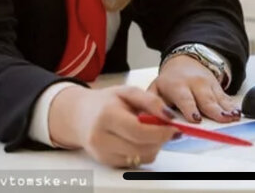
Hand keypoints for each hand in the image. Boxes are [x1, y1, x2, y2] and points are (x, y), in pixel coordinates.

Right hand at [47, 85, 180, 167]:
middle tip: (166, 129)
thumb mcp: (128, 92)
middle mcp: (101, 138)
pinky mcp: (106, 162)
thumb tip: (169, 116)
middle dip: (160, 139)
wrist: (80, 116)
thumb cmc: (105, 102)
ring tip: (150, 132)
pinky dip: (143, 152)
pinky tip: (138, 140)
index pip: (139, 132)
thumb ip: (151, 101)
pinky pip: (135, 162)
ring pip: (141, 158)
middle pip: (142, 148)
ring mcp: (102, 153)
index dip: (161, 132)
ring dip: (153, 146)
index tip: (174, 128)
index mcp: (107, 116)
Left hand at [147, 55, 241, 123]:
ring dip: (226, 109)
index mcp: (177, 85)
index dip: (190, 109)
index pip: (184, 98)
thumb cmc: (169, 82)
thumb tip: (147, 119)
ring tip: (233, 117)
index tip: (195, 119)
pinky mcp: (218, 88)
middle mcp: (195, 84)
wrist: (185, 62)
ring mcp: (209, 85)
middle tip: (220, 120)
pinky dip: (232, 106)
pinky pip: (227, 98)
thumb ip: (152, 103)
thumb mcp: (156, 88)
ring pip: (218, 99)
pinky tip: (237, 113)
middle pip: (205, 99)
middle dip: (212, 110)